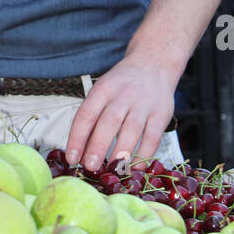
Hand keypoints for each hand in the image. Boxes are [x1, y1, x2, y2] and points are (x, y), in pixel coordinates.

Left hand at [65, 55, 176, 171]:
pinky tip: (135, 167)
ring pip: (132, 130)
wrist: (153, 64)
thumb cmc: (122, 84)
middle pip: (109, 122)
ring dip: (121, 153)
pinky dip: (144, 155)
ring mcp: (144, 104)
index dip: (77, 137)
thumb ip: (93, 116)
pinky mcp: (162, 114)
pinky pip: (153, 137)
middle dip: (98, 146)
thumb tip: (80, 151)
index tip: (71, 158)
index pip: (86, 114)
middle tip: (90, 167)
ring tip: (112, 170)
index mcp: (103, 89)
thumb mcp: (103, 91)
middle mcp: (123, 95)